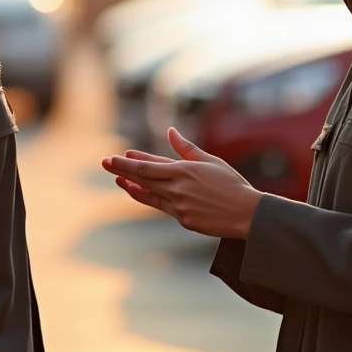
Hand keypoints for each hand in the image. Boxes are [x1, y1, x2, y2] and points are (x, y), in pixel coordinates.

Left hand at [101, 127, 263, 238]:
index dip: (131, 160)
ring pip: (148, 194)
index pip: (149, 165)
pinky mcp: (182, 219)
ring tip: (118, 179)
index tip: (117, 155)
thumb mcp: (210, 161)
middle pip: (143, 178)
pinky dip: (149, 198)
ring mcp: (179, 206)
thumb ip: (186, 148)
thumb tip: (171, 131)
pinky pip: (162, 207)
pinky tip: (140, 193)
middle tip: (105, 163)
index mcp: (185, 170)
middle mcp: (178, 188)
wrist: (246, 214)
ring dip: (131, 186)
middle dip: (122, 169)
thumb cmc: (232, 184)